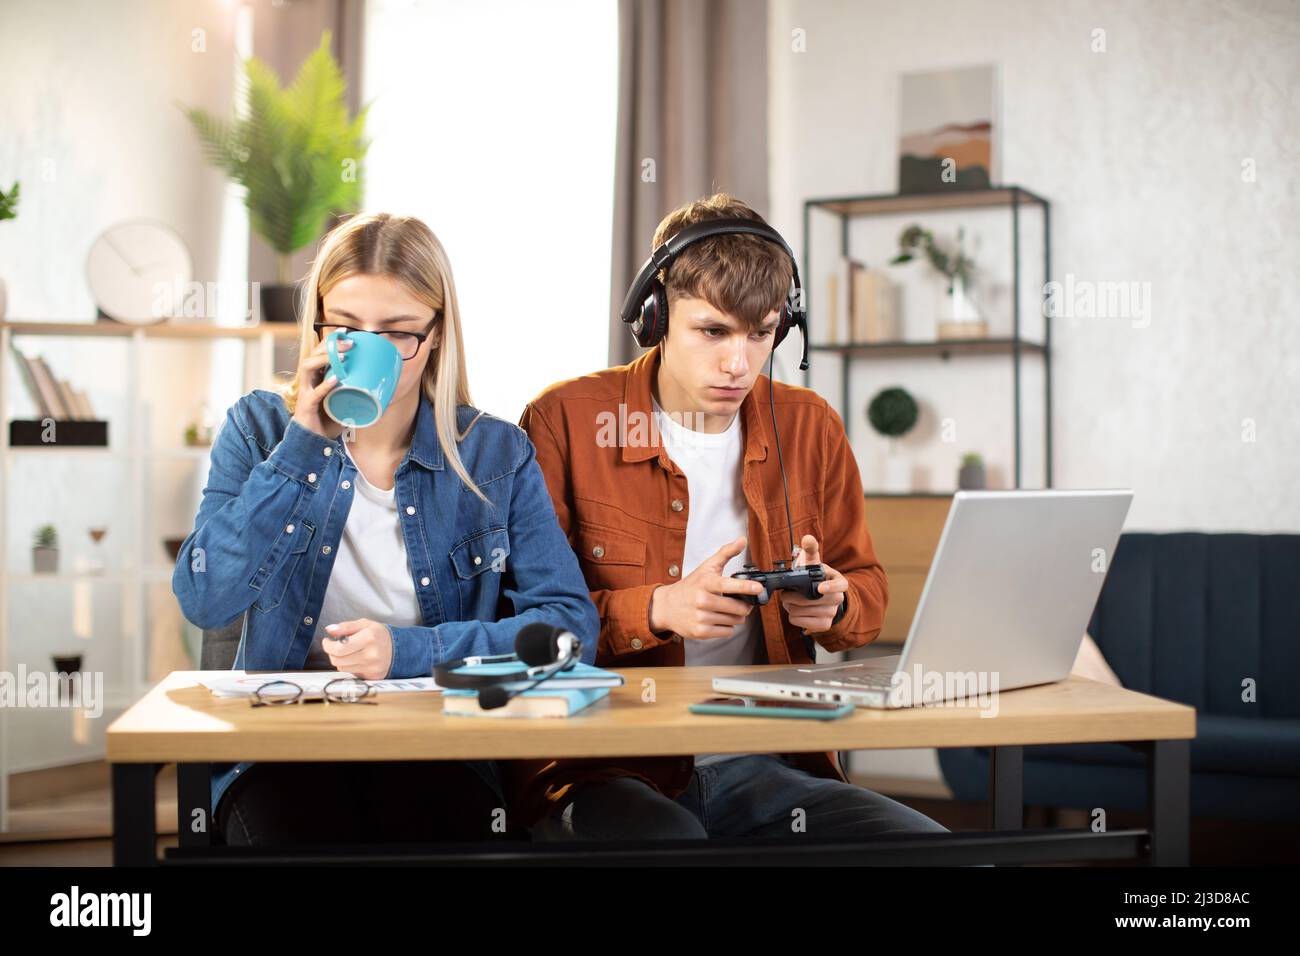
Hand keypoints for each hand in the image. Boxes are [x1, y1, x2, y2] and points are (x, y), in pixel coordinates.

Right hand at [292, 334, 350, 438]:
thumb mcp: (345, 402)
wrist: (314, 442)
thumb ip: (356, 393)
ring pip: (308, 367)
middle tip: (350, 343)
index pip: (319, 352)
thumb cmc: (328, 419)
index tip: (345, 331)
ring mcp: (305, 393)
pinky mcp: (306, 407)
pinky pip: (314, 394)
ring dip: (326, 359)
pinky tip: (336, 380)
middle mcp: (308, 381)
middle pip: (312, 354)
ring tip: (344, 356)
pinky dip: (325, 386)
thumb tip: (382, 390)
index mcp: (316, 377)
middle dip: (330, 345)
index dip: (330, 340)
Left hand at [322, 618, 393, 679]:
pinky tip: (357, 659)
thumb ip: (345, 626)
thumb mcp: (364, 624)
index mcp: (368, 638)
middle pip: (337, 660)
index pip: (338, 649)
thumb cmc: (380, 635)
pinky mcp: (372, 677)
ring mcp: (372, 668)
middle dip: (332, 653)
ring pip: (342, 668)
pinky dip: (350, 667)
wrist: (399, 648)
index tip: (327, 641)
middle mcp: (371, 655)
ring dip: (340, 660)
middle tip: (335, 646)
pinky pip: (351, 674)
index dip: (327, 646)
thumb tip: (329, 630)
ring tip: (348, 652)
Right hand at [647, 536, 763, 639]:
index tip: (759, 588)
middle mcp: (703, 600)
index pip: (729, 585)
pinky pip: (727, 632)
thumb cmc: (690, 586)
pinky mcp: (700, 631)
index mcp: (707, 582)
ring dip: (736, 617)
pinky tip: (718, 620)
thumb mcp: (706, 567)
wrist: (666, 606)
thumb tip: (743, 539)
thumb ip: (726, 552)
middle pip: (738, 608)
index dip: (746, 587)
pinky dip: (727, 627)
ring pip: (734, 621)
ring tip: (727, 611)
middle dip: (745, 607)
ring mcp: (701, 617)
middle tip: (741, 603)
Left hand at [781, 534, 847, 633]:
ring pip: (805, 612)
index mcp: (839, 582)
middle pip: (813, 601)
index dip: (830, 587)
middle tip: (786, 593)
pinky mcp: (824, 625)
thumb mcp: (814, 564)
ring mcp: (832, 613)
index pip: (840, 585)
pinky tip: (795, 610)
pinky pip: (802, 623)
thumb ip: (810, 550)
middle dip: (793, 596)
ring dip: (791, 606)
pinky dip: (793, 616)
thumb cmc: (816, 578)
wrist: (819, 597)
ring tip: (791, 601)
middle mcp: (838, 599)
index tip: (820, 587)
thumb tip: (807, 538)